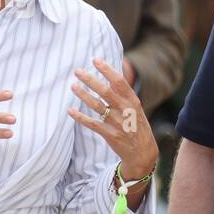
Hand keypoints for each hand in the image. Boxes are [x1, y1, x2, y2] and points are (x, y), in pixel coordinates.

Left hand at [67, 58, 158, 180]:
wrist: (143, 153)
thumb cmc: (136, 126)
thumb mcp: (135, 108)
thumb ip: (123, 94)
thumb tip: (109, 77)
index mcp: (133, 101)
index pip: (120, 81)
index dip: (107, 70)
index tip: (95, 60)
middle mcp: (126, 111)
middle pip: (106, 91)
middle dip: (91, 80)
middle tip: (78, 71)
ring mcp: (118, 123)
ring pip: (97, 106)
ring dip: (84, 95)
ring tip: (73, 86)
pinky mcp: (110, 135)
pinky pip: (92, 124)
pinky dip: (80, 117)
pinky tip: (70, 110)